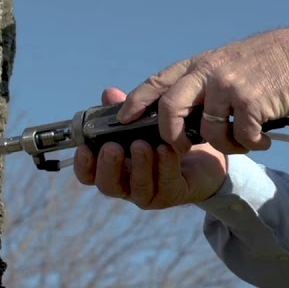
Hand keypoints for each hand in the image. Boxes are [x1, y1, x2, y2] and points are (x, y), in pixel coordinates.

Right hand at [73, 87, 228, 208]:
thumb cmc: (167, 135)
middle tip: (113, 147)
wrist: (204, 150)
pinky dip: (165, 165)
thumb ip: (126, 108)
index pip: (90, 174)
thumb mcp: (146, 118)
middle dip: (109, 167)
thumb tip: (109, 93)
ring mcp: (151, 192)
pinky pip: (166, 183)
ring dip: (139, 165)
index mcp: (115, 166)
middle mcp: (128, 182)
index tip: (84, 148)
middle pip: (109, 186)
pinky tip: (167, 149)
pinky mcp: (174, 193)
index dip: (84, 165)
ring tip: (142, 144)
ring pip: (138, 188)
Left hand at [118, 27, 288, 152]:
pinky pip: (241, 137)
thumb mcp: (220, 63)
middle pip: (171, 108)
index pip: (157, 82)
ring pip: (209, 132)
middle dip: (171, 136)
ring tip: (242, 141)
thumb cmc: (258, 65)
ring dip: (227, 145)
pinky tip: (263, 138)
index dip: (136, 101)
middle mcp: (208, 72)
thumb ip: (197, 82)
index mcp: (197, 65)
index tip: (123, 119)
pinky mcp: (250, 101)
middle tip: (181, 149)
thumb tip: (171, 113)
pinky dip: (253, 144)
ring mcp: (228, 86)